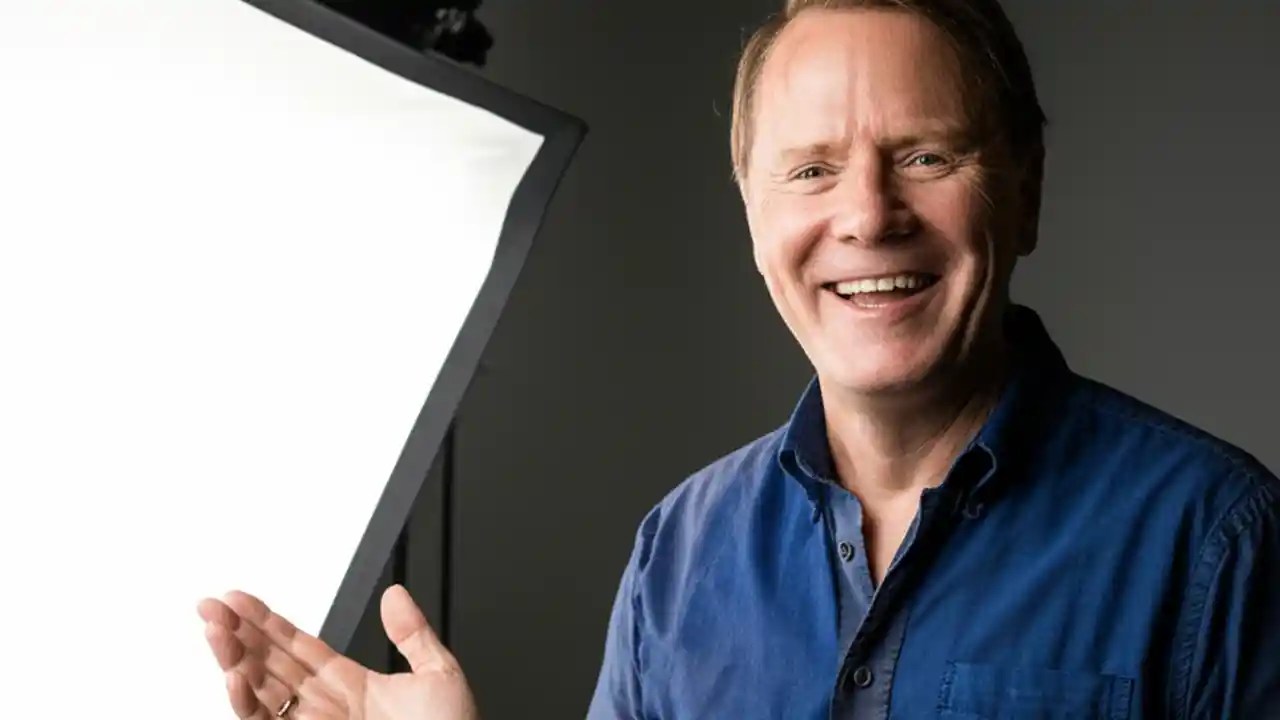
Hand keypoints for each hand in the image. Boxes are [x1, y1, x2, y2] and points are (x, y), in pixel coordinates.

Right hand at [197, 584, 479, 719]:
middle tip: (210, 606)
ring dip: (232, 660)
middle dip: (237, 634)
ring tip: (215, 629)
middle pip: (269, 665)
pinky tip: (235, 676)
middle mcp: (325, 710)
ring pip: (257, 693)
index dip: (268, 622)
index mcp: (354, 688)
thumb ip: (413, 634)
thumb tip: (394, 594)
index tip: (239, 599)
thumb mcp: (439, 676)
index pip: (300, 647)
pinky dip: (245, 702)